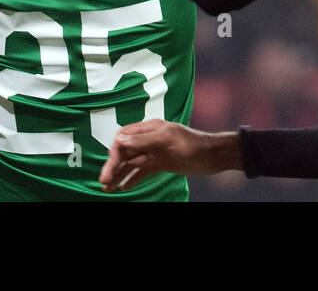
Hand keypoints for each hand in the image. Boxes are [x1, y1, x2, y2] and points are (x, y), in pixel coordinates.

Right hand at [98, 119, 240, 192]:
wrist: (213, 155)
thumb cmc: (193, 143)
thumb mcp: (167, 140)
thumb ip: (143, 140)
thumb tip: (119, 140)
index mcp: (149, 128)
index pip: (123, 138)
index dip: (114, 153)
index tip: (109, 169)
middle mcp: (149, 139)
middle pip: (124, 152)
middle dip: (113, 166)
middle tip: (104, 182)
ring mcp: (154, 152)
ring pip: (131, 163)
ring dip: (119, 174)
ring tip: (108, 189)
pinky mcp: (160, 163)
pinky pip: (141, 171)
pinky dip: (131, 179)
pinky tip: (124, 188)